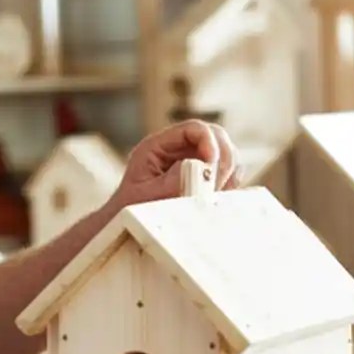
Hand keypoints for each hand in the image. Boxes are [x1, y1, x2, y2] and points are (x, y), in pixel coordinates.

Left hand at [109, 119, 240, 209]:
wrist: (124, 225)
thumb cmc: (130, 209)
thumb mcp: (147, 196)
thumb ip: (172, 181)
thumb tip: (200, 168)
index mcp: (158, 146)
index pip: (193, 129)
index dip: (209, 141)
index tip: (212, 164)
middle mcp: (178, 149)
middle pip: (216, 135)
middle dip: (223, 157)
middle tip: (217, 184)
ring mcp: (193, 161)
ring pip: (225, 153)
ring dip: (228, 172)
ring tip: (215, 194)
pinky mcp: (203, 177)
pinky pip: (227, 172)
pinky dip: (229, 183)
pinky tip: (217, 198)